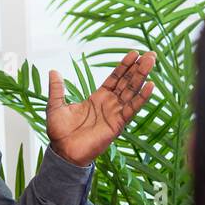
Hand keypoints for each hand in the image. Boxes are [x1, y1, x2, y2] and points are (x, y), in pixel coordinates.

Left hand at [46, 50, 155, 167]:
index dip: (124, 66)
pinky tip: (150, 85)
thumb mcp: (56, 106)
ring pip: (131, 91)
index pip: (114, 78)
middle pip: (127, 82)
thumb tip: (53, 71)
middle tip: (150, 54)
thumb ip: (57, 89)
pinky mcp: (117, 124)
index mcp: (97, 99)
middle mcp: (109, 104)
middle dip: (138, 68)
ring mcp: (114, 114)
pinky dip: (141, 98)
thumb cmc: (59, 132)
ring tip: (151, 61)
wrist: (63, 152)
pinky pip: (131, 109)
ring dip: (142, 76)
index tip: (134, 53)